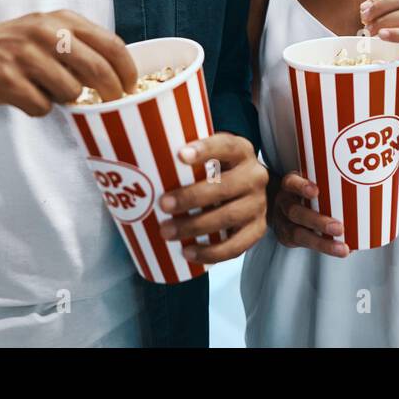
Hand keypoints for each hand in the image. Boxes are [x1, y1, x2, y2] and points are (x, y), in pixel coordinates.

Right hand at [0, 10, 136, 115]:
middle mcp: (47, 33)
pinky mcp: (7, 79)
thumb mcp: (51, 31)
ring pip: (70, 92)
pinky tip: (27, 95)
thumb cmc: (18, 46)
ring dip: (65, 99)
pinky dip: (39, 107)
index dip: (127, 70)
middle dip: (110, 92)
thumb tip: (117, 74)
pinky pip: (42, 106)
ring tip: (48, 89)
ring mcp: (26, 55)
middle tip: (110, 102)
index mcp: (63, 19)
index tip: (131, 86)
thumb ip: (82, 47)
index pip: (111, 44)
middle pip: (98, 70)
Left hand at [156, 133, 267, 263]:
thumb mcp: (212, 157)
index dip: (205, 150)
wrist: (251, 192)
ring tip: (167, 232)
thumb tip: (139, 168)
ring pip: (229, 216)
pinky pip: (236, 245)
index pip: (225, 146)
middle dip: (191, 197)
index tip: (180, 155)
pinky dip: (211, 252)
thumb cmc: (219, 172)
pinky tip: (188, 252)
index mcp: (241, 151)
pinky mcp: (258, 229)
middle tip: (163, 205)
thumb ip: (189, 160)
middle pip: (224, 186)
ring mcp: (259, 204)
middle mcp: (255, 176)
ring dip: (195, 226)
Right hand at [269, 171, 347, 257]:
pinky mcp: (287, 238)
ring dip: (322, 242)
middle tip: (339, 228)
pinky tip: (341, 250)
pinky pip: (303, 245)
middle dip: (317, 221)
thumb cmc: (308, 190)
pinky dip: (324, 248)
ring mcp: (283, 222)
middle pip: (295, 212)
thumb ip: (331, 181)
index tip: (316, 191)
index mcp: (290, 185)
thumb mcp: (312, 179)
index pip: (291, 183)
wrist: (285, 204)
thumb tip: (368, 188)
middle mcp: (284, 203)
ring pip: (298, 234)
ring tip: (342, 248)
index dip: (301, 187)